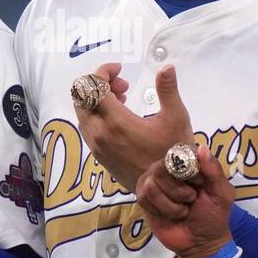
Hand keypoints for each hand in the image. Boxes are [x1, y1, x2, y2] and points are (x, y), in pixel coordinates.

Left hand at [72, 63, 193, 191]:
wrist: (167, 191)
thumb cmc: (173, 153)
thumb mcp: (176, 117)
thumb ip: (168, 89)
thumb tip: (166, 67)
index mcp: (115, 122)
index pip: (93, 87)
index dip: (102, 72)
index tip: (119, 69)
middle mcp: (100, 134)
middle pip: (81, 99)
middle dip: (98, 85)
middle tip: (123, 86)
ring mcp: (97, 147)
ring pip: (82, 114)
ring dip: (96, 100)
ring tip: (123, 100)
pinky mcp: (100, 157)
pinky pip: (87, 129)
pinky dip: (96, 116)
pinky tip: (119, 118)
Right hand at [134, 145, 234, 257]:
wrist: (201, 243)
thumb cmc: (214, 216)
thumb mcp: (222, 194)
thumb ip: (214, 170)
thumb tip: (201, 147)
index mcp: (189, 164)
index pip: (179, 152)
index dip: (187, 168)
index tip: (199, 183)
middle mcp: (169, 169)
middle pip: (162, 166)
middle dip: (179, 190)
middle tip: (191, 200)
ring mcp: (154, 182)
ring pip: (152, 183)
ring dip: (172, 203)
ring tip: (183, 210)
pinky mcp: (144, 198)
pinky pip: (145, 196)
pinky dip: (163, 210)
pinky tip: (170, 215)